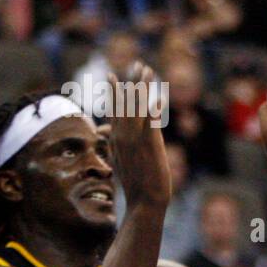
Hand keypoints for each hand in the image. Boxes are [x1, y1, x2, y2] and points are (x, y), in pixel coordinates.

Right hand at [106, 63, 170, 210]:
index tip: (112, 76)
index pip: (114, 111)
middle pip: (124, 103)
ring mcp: (135, 140)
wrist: (144, 203)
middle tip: (137, 63)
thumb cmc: (137, 187)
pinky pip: (151, 122)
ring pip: (137, 107)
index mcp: (116, 141)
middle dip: (131, 82)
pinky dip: (154, 109)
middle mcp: (123, 137)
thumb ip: (116, 147)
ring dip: (143, 87)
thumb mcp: (121, 164)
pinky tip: (159, 98)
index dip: (114, 93)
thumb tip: (108, 137)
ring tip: (147, 70)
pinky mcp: (149, 146)